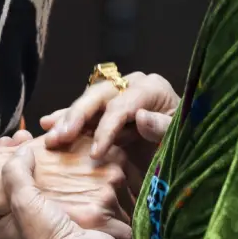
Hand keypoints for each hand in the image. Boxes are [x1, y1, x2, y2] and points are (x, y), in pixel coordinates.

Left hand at [0, 144, 125, 238]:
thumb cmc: (47, 238)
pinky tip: (72, 152)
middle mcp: (30, 219)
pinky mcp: (81, 212)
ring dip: (49, 161)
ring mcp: (57, 216)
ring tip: (49, 140)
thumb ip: (14, 173)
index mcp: (7, 221)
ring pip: (49, 182)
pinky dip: (73, 169)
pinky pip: (75, 185)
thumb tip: (21, 150)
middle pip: (23, 182)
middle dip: (24, 158)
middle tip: (26, 136)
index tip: (6, 141)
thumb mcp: (21, 202)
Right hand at [41, 72, 178, 186]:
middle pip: (98, 97)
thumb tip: (140, 117)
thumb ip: (163, 127)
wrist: (190, 142)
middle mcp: (132, 85)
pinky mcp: (110, 107)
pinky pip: (87, 112)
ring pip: (88, 103)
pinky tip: (49, 123)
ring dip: (66, 118)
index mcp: (151, 87)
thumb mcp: (180, 135)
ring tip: (48, 133)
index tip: (95, 153)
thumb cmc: (187, 138)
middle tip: (58, 136)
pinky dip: (69, 118)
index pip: (121, 106)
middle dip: (76, 117)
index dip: (106, 129)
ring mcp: (119, 94)